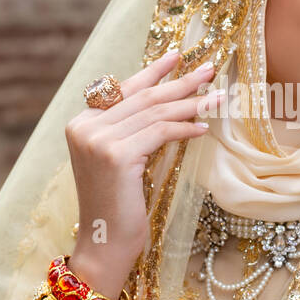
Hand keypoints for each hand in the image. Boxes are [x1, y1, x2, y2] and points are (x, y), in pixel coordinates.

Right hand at [64, 49, 224, 299]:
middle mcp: (85, 127)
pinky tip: (204, 127)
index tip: (178, 56)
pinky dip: (185, 128)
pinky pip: (160, 132)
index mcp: (81, 123)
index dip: (153, 71)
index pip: (124, 90)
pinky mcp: (117, 155)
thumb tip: (165, 100)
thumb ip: (129, 130)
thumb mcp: (119, 160)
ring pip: (155, 112)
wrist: (105, 243)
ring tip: (218, 96)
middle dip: (179, 81)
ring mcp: (98, 140)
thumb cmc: (116, 206)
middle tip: (209, 69)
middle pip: (143, 97)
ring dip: (190, 102)